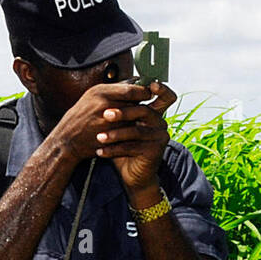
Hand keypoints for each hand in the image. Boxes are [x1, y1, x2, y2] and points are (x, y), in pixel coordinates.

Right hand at [48, 82, 157, 166]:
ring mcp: (106, 122)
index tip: (149, 94)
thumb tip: (134, 84)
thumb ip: (111, 91)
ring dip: (139, 121)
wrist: (66, 141)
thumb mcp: (91, 97)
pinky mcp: (108, 136)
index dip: (143, 92)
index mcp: (100, 92)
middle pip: (133, 104)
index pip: (130, 89)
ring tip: (142, 121)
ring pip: (132, 120)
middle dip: (142, 107)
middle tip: (150, 109)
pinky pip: (126, 134)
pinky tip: (134, 133)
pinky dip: (132, 134)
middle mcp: (103, 105)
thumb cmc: (79, 118)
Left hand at [95, 80, 176, 194]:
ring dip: (115, 134)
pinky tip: (100, 152)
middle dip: (123, 112)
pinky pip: (133, 147)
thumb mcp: (121, 127)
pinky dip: (114, 149)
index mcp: (153, 113)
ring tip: (99, 137)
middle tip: (105, 114)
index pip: (161, 96)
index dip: (160, 88)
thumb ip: (119, 109)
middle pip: (143, 111)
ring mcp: (160, 137)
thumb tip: (105, 91)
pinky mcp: (156, 150)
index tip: (148, 84)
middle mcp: (161, 123)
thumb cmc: (124, 148)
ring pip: (136, 131)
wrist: (131, 175)